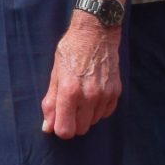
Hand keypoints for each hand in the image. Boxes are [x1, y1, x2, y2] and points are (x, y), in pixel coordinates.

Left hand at [41, 15, 122, 138]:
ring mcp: (105, 95)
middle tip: (69, 108)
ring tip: (81, 97)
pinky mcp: (116, 92)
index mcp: (70, 92)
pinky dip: (98, 109)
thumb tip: (48, 127)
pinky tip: (93, 95)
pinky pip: (106, 113)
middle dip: (73, 123)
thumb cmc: (70, 52)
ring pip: (94, 122)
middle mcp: (90, 96)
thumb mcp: (55, 75)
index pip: (65, 130)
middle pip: (81, 130)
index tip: (58, 120)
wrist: (96, 34)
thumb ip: (51, 103)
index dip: (60, 129)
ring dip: (86, 115)